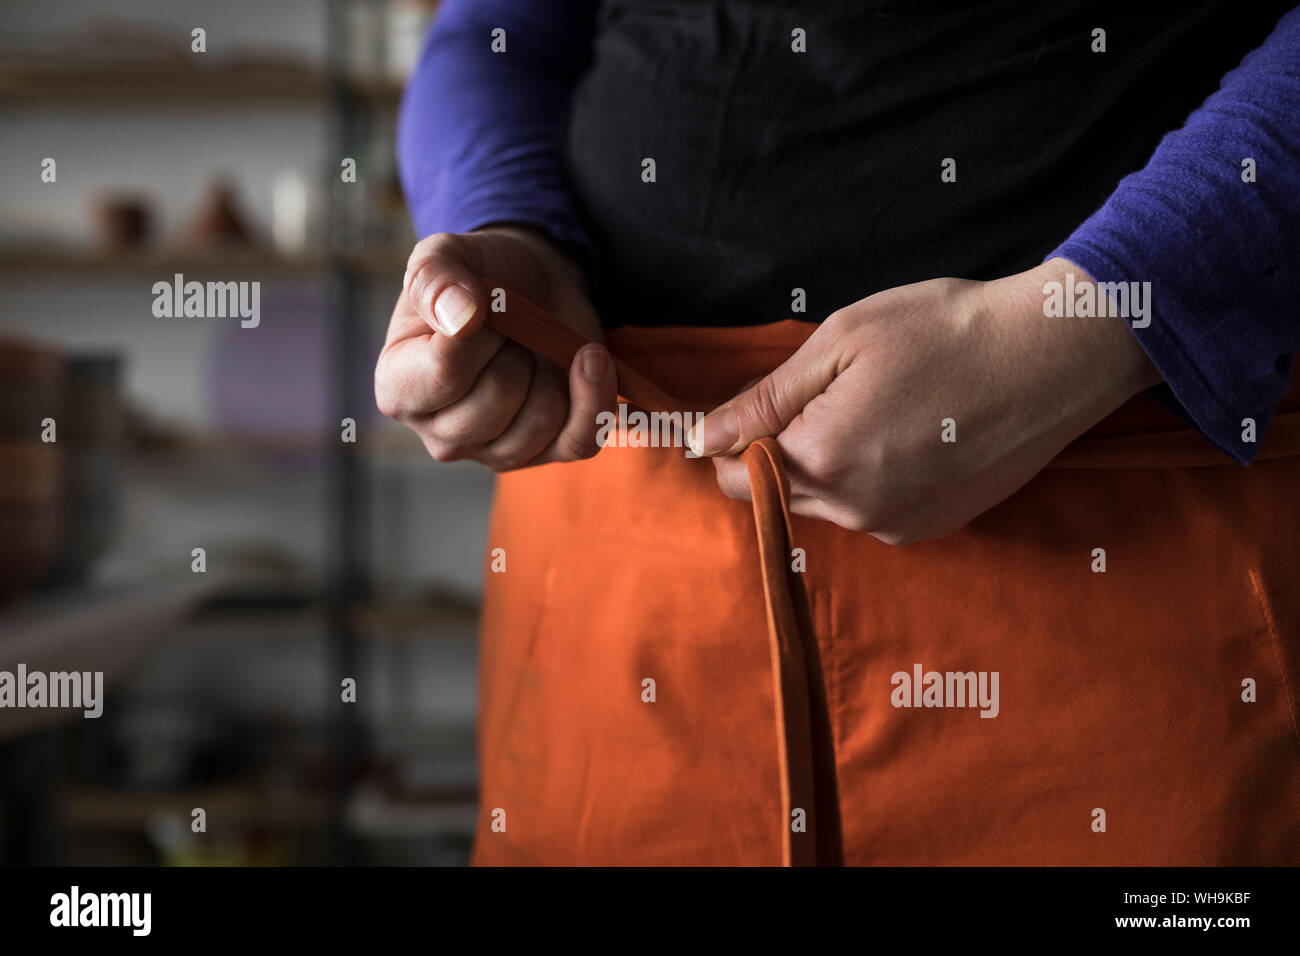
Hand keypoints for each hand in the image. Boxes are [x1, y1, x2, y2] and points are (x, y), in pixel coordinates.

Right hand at [375, 226, 615, 468]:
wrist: (532, 286)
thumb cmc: (480, 275)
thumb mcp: (445, 255)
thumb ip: (433, 277)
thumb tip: (460, 315)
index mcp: (399, 389)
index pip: (444, 375)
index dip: (479, 331)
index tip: (486, 301)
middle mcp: (439, 433)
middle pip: (496, 401)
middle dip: (516, 346)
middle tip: (510, 325)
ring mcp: (494, 452)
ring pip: (540, 420)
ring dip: (550, 366)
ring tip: (534, 344)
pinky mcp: (546, 454)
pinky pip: (580, 440)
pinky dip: (594, 396)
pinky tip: (591, 358)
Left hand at [689, 258, 1160, 543]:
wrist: (1055, 353)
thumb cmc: (946, 330)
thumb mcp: (841, 342)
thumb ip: (764, 398)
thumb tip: (703, 437)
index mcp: (823, 459)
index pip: (735, 476)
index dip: (732, 440)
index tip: (755, 404)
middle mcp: (857, 510)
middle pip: (777, 495)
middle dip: (779, 452)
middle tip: (826, 394)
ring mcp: (899, 527)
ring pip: (826, 505)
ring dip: (828, 465)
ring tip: (877, 406)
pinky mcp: (935, 528)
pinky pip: (873, 512)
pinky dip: (872, 480)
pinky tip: (908, 432)